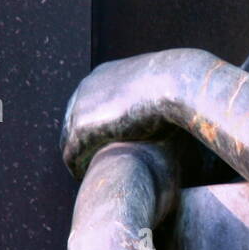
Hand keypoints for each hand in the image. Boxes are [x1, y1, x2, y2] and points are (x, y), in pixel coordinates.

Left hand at [61, 49, 208, 177]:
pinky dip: (77, 165)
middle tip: (93, 161)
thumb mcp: (164, 82)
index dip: (96, 124)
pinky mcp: (82, 128)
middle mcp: (86, 87)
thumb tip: (173, 96)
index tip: (105, 142)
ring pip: (69, 138)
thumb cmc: (179, 83)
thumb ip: (158, 91)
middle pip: (73, 119)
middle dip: (82, 141)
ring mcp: (81, 106)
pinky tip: (86, 176)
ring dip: (78, 156)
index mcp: (104, 73)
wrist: (175, 82)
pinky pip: (72, 153)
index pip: (89, 102)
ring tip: (90, 172)